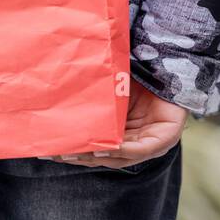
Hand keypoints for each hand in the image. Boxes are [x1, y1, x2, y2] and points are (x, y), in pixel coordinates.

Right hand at [54, 77, 187, 168]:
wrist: (168, 63)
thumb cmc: (139, 75)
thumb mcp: (110, 89)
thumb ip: (94, 97)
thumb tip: (58, 92)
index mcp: (122, 132)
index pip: (96, 146)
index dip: (75, 149)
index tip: (51, 149)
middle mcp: (135, 141)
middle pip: (105, 155)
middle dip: (81, 156)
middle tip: (56, 153)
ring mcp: (150, 143)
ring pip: (119, 156)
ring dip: (96, 156)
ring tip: (74, 152)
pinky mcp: (164, 140)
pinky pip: (139, 149)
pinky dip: (120, 149)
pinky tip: (102, 147)